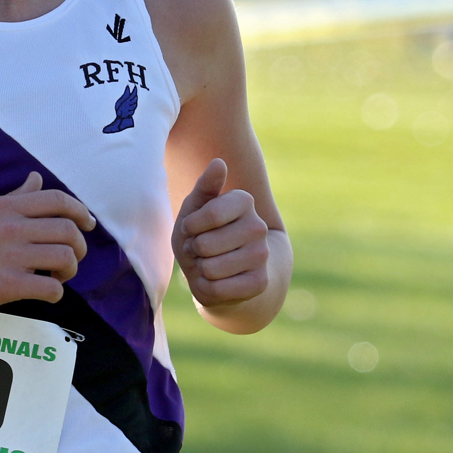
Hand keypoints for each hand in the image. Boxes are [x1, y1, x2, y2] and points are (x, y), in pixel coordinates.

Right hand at [0, 172, 94, 314]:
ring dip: (70, 271)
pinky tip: (46, 294)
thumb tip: (36, 178)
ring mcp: (9, 256)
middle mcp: (10, 228)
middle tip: (70, 258)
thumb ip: (15, 198)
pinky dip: (56, 293)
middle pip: (68, 230)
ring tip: (57, 276)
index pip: (57, 200)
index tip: (88, 224)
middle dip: (79, 247)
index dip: (80, 211)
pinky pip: (51, 288)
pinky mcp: (5, 285)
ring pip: (65, 257)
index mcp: (6, 208)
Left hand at [172, 158, 270, 307]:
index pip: (209, 214)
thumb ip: (204, 187)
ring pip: (211, 268)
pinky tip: (216, 281)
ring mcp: (262, 255)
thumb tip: (218, 162)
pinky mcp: (260, 282)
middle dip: (194, 250)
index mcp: (244, 201)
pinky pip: (218, 290)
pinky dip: (208, 289)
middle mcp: (258, 226)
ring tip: (209, 264)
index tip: (193, 227)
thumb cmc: (201, 234)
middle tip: (201, 249)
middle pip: (206, 244)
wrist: (220, 269)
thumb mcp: (194, 209)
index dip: (190, 226)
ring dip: (201, 269)